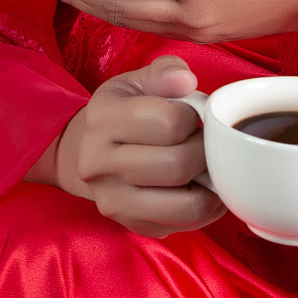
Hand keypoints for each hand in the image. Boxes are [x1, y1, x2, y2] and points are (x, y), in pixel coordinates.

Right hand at [29, 55, 225, 237]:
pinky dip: (206, 207)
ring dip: (208, 184)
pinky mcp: (131, 225)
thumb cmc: (123, 113)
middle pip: (178, 164)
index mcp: (102, 120)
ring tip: (206, 167)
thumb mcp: (137, 82)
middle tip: (203, 143)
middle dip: (204, 152)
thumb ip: (164, 72)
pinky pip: (186, 223)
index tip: (190, 117)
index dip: (193, 118)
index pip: (169, 122)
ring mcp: (112, 200)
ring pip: (186, 203)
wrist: (89, 153)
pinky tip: (199, 187)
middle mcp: (98, 163)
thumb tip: (186, 79)